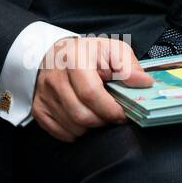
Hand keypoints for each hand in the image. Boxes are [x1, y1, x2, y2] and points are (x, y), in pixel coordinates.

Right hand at [32, 37, 151, 142]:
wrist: (56, 53)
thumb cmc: (88, 53)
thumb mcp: (112, 49)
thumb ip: (129, 65)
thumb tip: (143, 83)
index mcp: (74, 60)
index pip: (91, 94)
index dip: (111, 109)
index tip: (122, 113)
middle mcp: (54, 77)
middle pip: (81, 115)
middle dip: (103, 121)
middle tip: (110, 115)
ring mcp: (43, 94)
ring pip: (72, 127)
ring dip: (90, 128)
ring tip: (97, 114)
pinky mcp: (38, 108)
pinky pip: (59, 132)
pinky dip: (75, 133)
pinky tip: (82, 121)